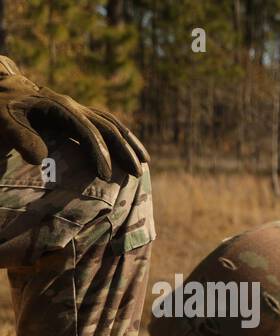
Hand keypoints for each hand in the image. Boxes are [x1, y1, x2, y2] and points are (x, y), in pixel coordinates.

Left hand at [0, 56, 148, 179]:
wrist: (3, 93)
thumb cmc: (2, 109)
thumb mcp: (4, 121)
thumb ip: (21, 137)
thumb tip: (41, 158)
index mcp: (61, 107)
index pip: (88, 131)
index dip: (99, 153)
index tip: (105, 176)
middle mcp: (75, 106)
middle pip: (109, 127)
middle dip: (124, 150)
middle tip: (136, 173)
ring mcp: (79, 109)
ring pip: (112, 124)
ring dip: (129, 143)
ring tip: (144, 163)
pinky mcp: (79, 115)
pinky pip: (107, 124)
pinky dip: (121, 138)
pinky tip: (129, 151)